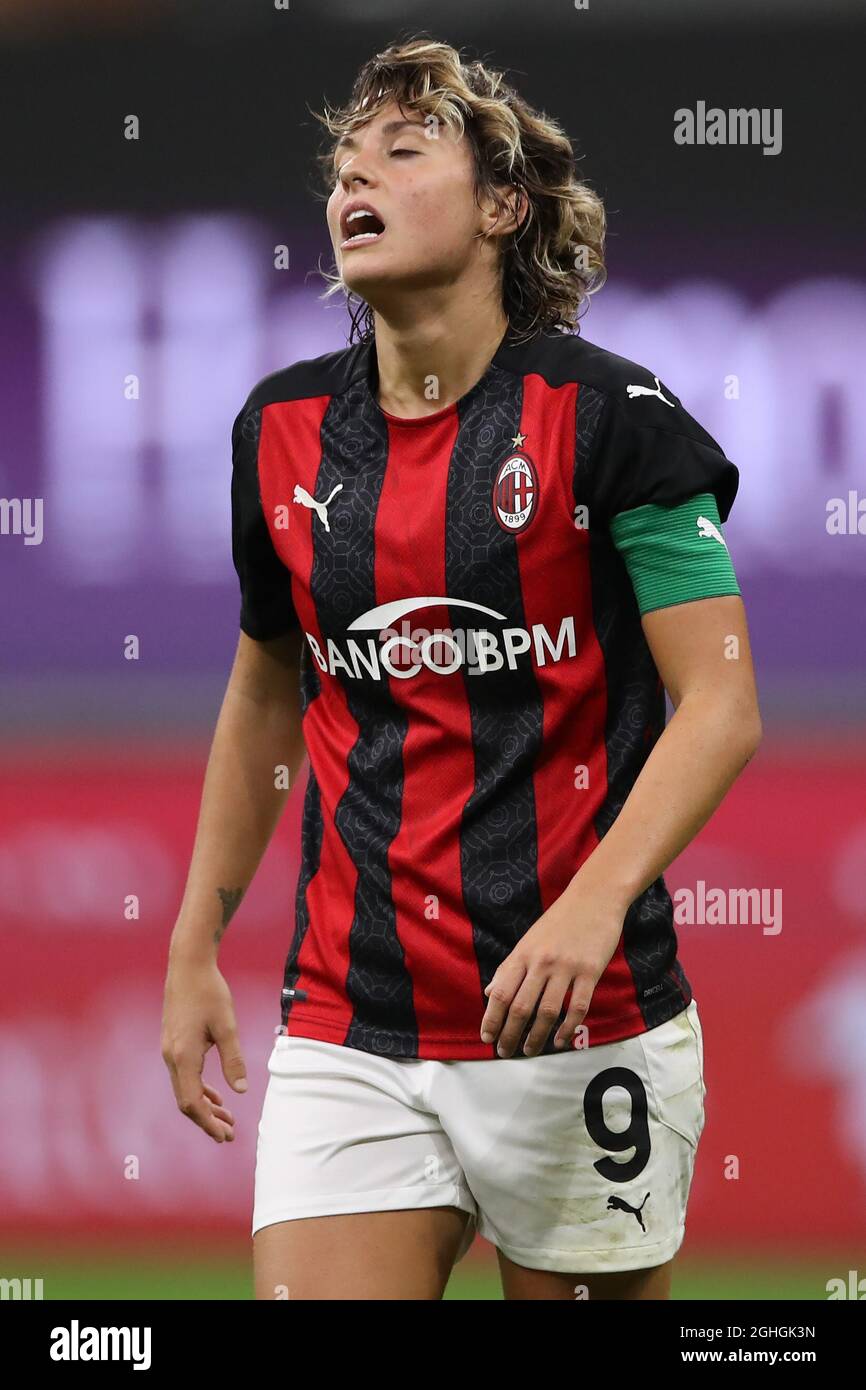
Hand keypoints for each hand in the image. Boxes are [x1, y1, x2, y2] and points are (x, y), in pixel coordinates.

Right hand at [161, 954, 247, 1141]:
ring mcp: (170, 1050)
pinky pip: (184, 1076)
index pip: (192, 1102)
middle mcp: (171, 1057)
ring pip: (185, 1089)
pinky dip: (200, 1089)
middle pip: (186, 1101)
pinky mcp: (174, 1043)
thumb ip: (233, 1059)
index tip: (224, 1136)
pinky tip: (216, 1094)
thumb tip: (241, 1091)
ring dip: (205, 1106)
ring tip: (227, 1119)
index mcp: (183, 1057)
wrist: (188, 965)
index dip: (208, 1122)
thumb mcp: (227, 1026)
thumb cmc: (209, 992)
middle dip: (207, 1120)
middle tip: (229, 1135)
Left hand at [479, 882, 625, 1056]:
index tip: (487, 1038)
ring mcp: (566, 967)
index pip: (501, 993)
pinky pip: (577, 1007)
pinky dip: (568, 1028)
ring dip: (537, 1036)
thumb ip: (510, 967)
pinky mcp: (590, 972)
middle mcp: (541, 962)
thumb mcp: (529, 940)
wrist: (594, 897)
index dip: (491, 1019)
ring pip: (547, 1011)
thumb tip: (490, 992)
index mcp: (523, 954)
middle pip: (521, 1006)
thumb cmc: (560, 920)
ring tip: (530, 1051)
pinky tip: (561, 1041)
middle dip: (510, 1034)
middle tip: (506, 1052)